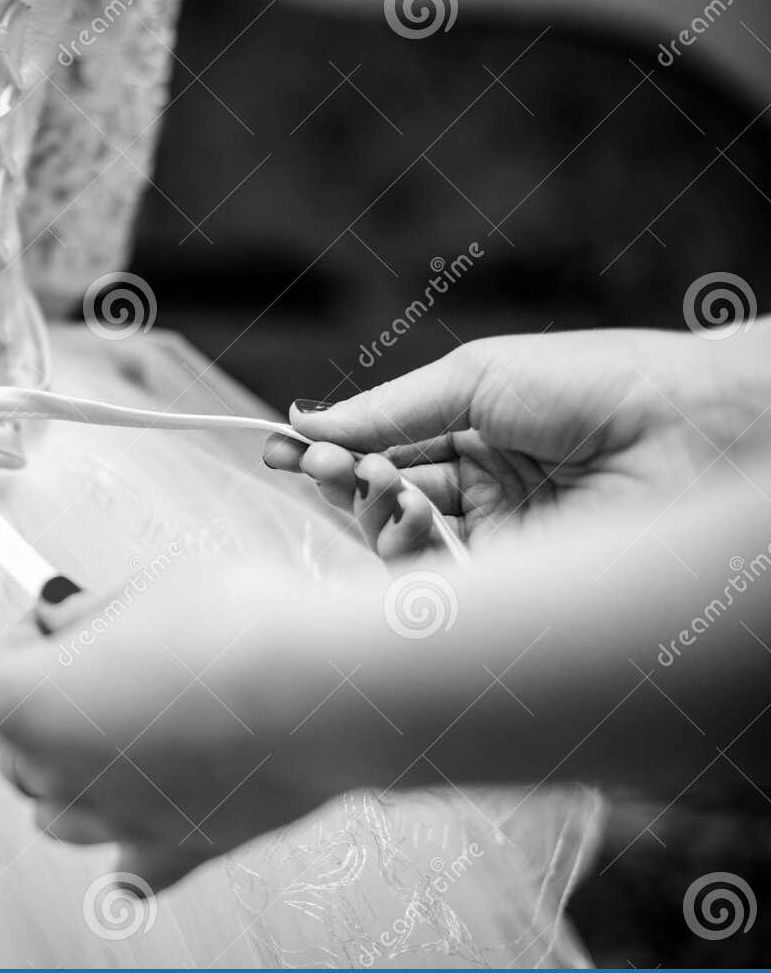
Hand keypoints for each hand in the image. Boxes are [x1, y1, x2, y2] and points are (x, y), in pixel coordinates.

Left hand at [0, 558, 357, 892]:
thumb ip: (90, 613)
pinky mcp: (182, 850)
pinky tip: (138, 829)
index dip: (28, 637)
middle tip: (92, 663)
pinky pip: (132, 870)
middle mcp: (60, 776)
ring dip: (70, 775)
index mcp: (30, 705)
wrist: (326, 689)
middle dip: (40, 707)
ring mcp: (119, 823)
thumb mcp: (147, 586)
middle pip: (12, 752)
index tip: (65, 615)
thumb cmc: (235, 626)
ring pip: (57, 816)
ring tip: (116, 731)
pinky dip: (128, 851)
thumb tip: (64, 618)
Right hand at [263, 327, 769, 557]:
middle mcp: (482, 499)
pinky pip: (437, 588)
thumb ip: (385, 412)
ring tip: (381, 487)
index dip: (328, 455)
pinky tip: (407, 520)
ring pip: (399, 551)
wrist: (695, 433)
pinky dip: (407, 557)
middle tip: (322, 464)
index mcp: (476, 441)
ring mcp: (498, 547)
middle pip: (378, 506)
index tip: (276, 448)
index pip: (381, 457)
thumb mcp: (474, 379)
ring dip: (373, 517)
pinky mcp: (515, 593)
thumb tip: (302, 421)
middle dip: (342, 483)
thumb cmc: (599, 385)